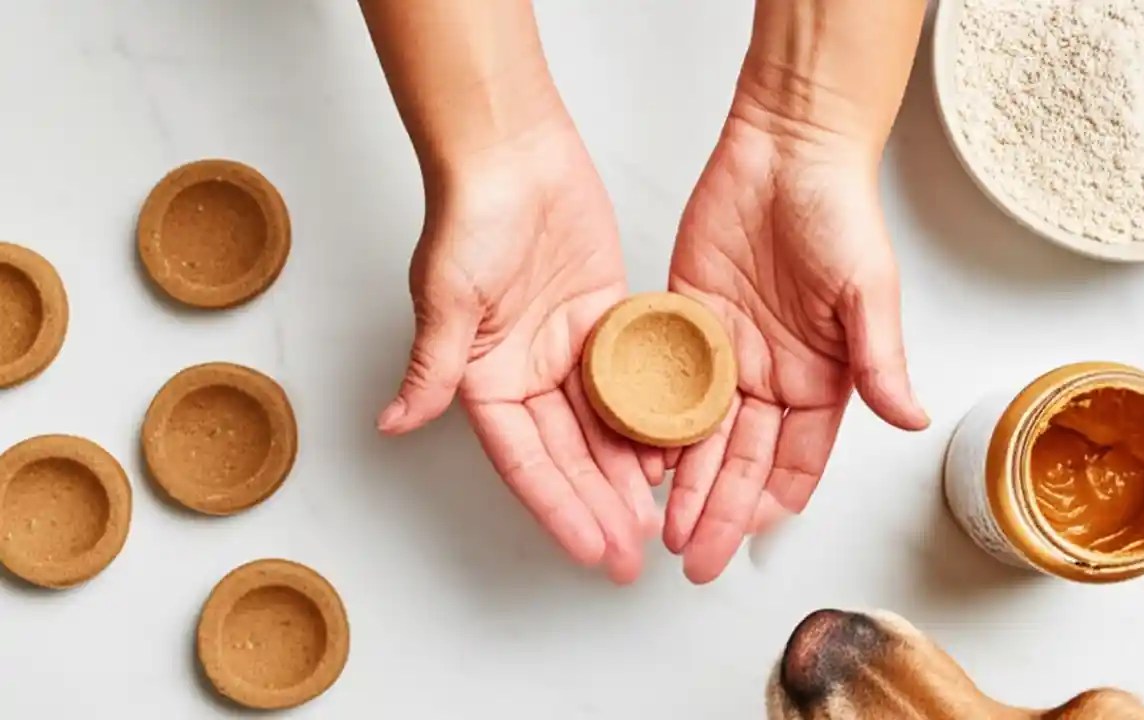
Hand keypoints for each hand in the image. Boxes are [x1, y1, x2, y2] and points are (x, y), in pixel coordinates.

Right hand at [377, 114, 662, 583]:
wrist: (510, 151)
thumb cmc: (469, 215)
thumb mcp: (447, 299)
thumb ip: (434, 368)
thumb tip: (394, 423)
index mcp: (486, 380)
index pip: (528, 462)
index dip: (560, 509)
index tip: (593, 550)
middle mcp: (528, 373)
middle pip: (569, 456)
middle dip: (599, 507)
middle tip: (633, 553)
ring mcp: (568, 350)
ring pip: (603, 427)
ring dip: (626, 473)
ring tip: (657, 517)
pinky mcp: (605, 319)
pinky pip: (631, 378)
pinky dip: (650, 414)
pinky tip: (674, 448)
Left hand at [665, 105, 929, 583]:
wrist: (786, 148)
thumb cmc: (839, 210)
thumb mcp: (869, 290)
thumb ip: (880, 360)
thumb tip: (911, 419)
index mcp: (820, 379)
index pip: (794, 462)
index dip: (770, 505)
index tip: (744, 543)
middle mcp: (771, 376)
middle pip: (741, 462)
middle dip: (718, 512)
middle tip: (691, 555)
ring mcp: (725, 353)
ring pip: (700, 436)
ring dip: (683, 483)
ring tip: (659, 524)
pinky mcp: (683, 321)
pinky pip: (663, 383)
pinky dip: (650, 422)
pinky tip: (634, 457)